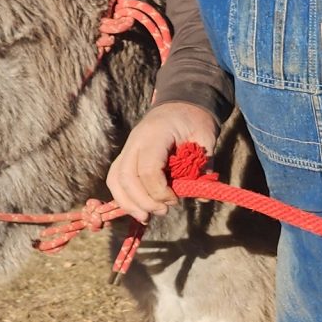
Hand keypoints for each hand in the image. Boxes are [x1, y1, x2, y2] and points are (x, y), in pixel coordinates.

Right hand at [106, 101, 219, 222]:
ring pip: (115, 179)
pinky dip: (123, 197)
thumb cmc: (194, 120)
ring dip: (128, 203)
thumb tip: (202, 197)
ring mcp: (128, 148)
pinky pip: (116, 179)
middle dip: (142, 201)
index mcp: (155, 133)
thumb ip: (204, 166)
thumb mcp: (206, 138)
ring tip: (146, 217)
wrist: (181, 104)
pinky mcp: (126, 156)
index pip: (147, 169)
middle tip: (163, 211)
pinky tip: (138, 209)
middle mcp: (136, 140)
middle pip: (126, 176)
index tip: (176, 200)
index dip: (159, 191)